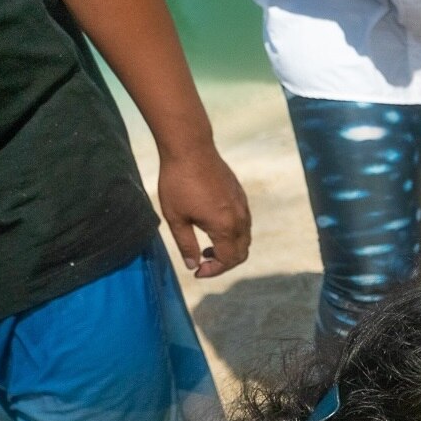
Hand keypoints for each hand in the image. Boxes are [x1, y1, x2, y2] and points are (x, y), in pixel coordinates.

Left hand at [158, 146, 250, 277]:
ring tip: (206, 247)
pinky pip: (244, 224)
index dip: (213, 270)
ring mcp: (243, 207)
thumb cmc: (178, 183)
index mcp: (225, 227)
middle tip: (203, 263)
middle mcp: (240, 220)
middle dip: (224, 263)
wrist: (191, 149)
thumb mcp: (176, 218)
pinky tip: (213, 227)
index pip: (228, 260)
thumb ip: (186, 245)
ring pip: (244, 238)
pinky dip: (232, 234)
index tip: (197, 271)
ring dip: (229, 248)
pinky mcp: (241, 197)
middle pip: (241, 252)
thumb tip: (192, 265)